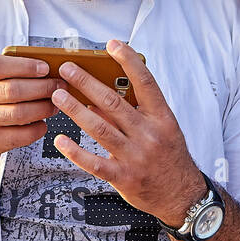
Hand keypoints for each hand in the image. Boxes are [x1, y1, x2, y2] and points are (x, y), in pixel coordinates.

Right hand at [0, 52, 63, 154]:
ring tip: (55, 104)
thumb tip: (54, 67)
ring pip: (18, 113)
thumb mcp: (1, 74)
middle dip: (42, 88)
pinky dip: (37, 129)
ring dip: (43, 108)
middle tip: (60, 86)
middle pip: (12, 90)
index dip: (24, 66)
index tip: (45, 68)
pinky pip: (20, 135)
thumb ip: (20, 68)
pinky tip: (43, 122)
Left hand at [49, 39, 203, 226]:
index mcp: (162, 118)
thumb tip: (101, 96)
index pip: (145, 83)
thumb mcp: (161, 130)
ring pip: (99, 128)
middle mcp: (149, 134)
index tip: (112, 45)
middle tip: (67, 69)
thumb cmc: (169, 157)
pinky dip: (75, 151)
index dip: (129, 62)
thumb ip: (134, 113)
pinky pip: (94, 162)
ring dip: (75, 109)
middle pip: (113, 102)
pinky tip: (60, 140)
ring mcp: (135, 156)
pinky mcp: (122, 177)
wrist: (181, 196)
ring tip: (58, 95)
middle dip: (87, 83)